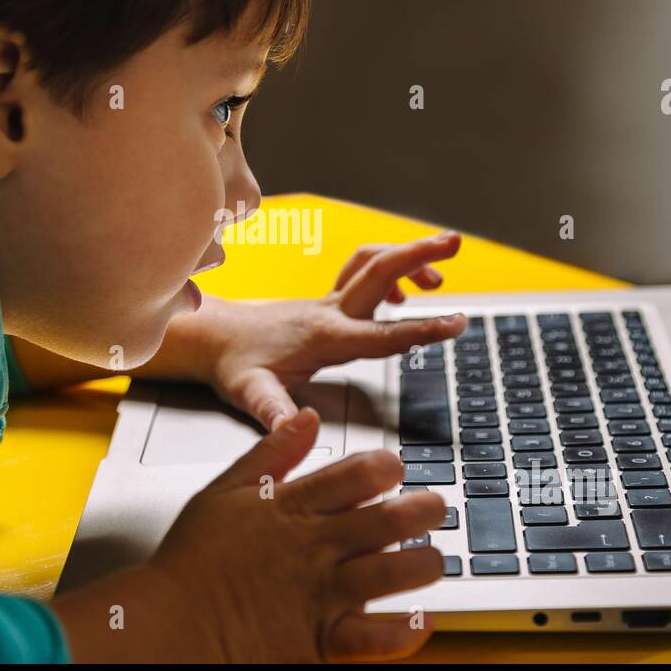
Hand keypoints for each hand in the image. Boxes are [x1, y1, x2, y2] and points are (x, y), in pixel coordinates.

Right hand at [52, 409, 446, 661]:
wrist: (171, 622)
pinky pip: (377, 637)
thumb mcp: (224, 491)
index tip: (395, 468)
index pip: (358, 473)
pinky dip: (407, 630)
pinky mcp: (322, 638)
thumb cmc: (192, 561)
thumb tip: (305, 417)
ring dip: (425, 564)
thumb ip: (270, 453)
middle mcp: (316, 547)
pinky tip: (421, 619)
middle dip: (423, 510)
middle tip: (433, 508)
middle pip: (389, 518)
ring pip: (395, 572)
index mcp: (294, 508)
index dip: (387, 466)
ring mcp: (323, 594)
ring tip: (432, 560)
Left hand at [206, 231, 467, 430]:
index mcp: (325, 337)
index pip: (382, 333)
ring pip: (372, 263)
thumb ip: (273, 410)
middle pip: (379, 272)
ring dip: (408, 257)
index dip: (422, 329)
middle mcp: (330, 312)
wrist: (214, 338)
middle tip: (455, 242)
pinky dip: (390, 271)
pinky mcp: (326, 302)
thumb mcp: (251, 393)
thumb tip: (292, 428)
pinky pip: (363, 272)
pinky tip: (402, 293)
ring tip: (440, 272)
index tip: (455, 323)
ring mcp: (328, 303)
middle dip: (419, 254)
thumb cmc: (234, 365)